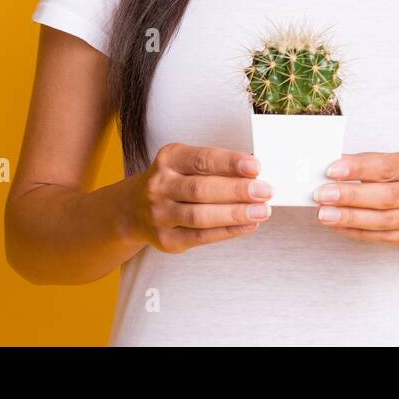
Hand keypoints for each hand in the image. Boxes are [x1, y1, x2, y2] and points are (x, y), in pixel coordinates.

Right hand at [126, 143, 272, 253]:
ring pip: (201, 216)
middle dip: (237, 191)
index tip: (256, 167)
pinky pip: (200, 237)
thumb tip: (254, 175)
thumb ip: (214, 167)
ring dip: (236, 214)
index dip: (230, 163)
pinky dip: (228, 231)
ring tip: (262, 211)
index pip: (202, 159)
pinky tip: (248, 225)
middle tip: (265, 191)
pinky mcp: (166, 240)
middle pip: (202, 189)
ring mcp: (160, 214)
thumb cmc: (172, 182)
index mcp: (169, 159)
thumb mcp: (184, 163)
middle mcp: (160, 185)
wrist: (133, 209)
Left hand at [312, 147, 398, 250]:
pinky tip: (339, 226)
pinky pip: (383, 237)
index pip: (386, 167)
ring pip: (383, 220)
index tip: (332, 170)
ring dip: (350, 218)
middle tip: (322, 195)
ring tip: (325, 214)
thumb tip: (333, 167)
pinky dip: (357, 232)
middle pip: (385, 196)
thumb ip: (370, 164)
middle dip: (350, 196)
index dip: (358, 169)